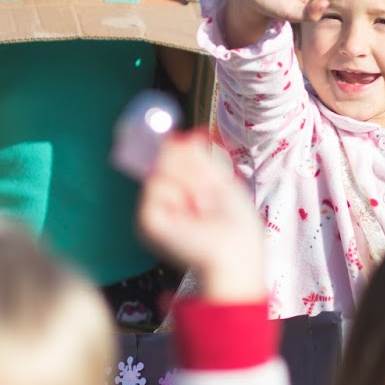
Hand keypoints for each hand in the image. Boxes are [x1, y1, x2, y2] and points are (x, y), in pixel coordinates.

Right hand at [138, 134, 265, 299]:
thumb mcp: (220, 178)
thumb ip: (198, 156)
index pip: (165, 156)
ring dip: (189, 180)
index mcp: (178, 191)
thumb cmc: (235, 222)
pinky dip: (177, 193)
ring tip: (201, 205)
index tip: (174, 136)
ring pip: (160, 167)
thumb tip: (178, 136)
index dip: (169, 145)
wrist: (237, 248)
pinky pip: (156, 184)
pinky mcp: (148, 221)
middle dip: (191, 165)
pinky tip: (189, 212)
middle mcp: (163, 199)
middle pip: (163, 156)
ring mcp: (153, 210)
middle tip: (207, 188)